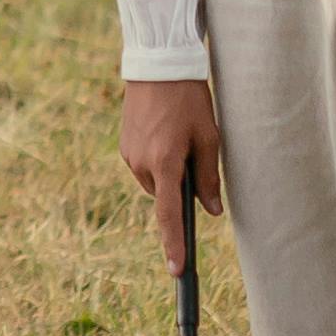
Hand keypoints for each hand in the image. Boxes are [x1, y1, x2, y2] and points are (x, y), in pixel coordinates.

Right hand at [117, 70, 225, 262]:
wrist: (157, 65)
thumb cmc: (189, 100)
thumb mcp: (208, 137)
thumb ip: (209, 177)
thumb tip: (211, 210)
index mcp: (165, 163)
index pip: (169, 215)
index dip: (174, 244)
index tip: (177, 270)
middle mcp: (142, 163)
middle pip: (165, 195)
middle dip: (180, 187)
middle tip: (195, 153)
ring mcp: (129, 154)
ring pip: (155, 180)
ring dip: (169, 172)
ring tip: (179, 135)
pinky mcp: (124, 144)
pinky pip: (145, 165)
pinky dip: (158, 159)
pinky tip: (166, 131)